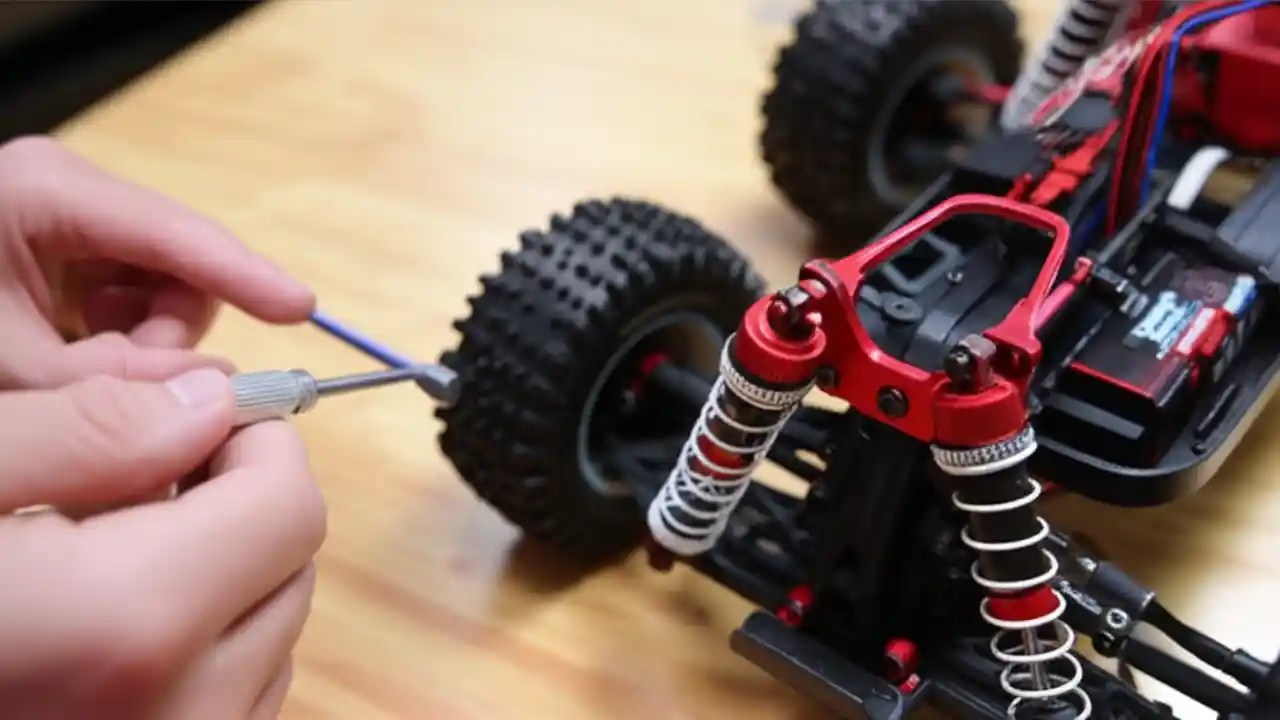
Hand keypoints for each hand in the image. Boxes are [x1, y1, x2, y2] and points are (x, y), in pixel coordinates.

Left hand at [0, 136, 314, 388]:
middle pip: (177, 263)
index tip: (301, 308)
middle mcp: (69, 186)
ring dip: (148, 339)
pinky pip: (134, 289)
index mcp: (49, 189)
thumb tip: (217, 391)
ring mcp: (70, 212)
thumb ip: (114, 382)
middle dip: (168, 331)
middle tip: (128, 376)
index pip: (174, 232)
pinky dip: (125, 333)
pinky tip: (75, 352)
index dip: (243, 273)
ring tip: (86, 366)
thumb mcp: (14, 367)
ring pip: (163, 283)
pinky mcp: (66, 241)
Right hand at [0, 368, 326, 718]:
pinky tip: (108, 628)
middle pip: (291, 570)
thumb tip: (210, 404)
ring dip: (223, 579)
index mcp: (131, 621)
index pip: (291, 507)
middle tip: (143, 481)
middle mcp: (181, 713)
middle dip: (239, 506)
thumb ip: (84, 432)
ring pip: (270, 639)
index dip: (253, 446)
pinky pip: (233, 702)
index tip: (196, 423)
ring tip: (109, 559)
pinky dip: (202, 649)